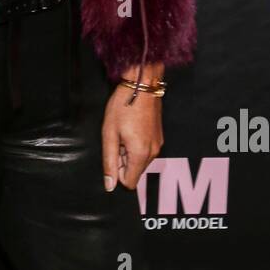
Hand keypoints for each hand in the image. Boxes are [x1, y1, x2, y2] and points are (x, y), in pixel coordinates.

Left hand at [101, 71, 164, 191]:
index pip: (129, 182)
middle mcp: (153, 152)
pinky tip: (131, 128)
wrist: (141, 84)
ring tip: (124, 131)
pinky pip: (146, 151)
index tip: (113, 152)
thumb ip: (109, 162)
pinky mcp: (159, 137)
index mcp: (140, 154)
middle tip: (117, 138)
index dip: (117, 172)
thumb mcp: (109, 134)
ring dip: (129, 152)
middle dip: (123, 161)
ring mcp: (158, 144)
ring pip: (140, 161)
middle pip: (135, 172)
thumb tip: (110, 185)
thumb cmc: (123, 106)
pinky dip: (136, 145)